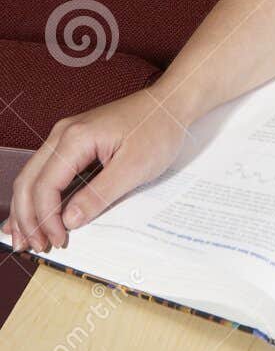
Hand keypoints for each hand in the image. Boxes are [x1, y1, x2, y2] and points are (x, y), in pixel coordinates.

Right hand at [1, 89, 187, 254]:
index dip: (46, 219)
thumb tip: (69, 219)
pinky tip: (34, 214)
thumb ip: (99, 195)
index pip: (45, 186)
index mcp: (75, 138)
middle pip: (28, 181)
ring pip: (32, 176)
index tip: (58, 241)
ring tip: (26, 238)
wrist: (171, 103)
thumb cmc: (158, 128)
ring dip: (27, 208)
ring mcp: (66, 135)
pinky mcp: (74, 141)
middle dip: (27, 218)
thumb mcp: (134, 167)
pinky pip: (46, 170)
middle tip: (35, 247)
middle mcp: (63, 133)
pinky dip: (37, 195)